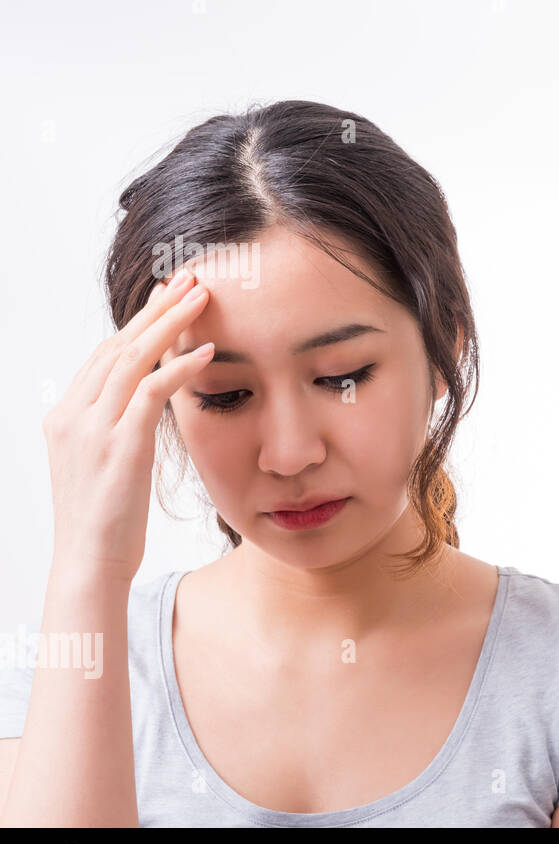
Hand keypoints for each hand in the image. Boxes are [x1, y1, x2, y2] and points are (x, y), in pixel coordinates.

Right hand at [43, 268, 213, 580]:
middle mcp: (72, 416)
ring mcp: (92, 429)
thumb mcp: (105, 468)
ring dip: (171, 324)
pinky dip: (181, 368)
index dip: (137, 323)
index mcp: (66, 418)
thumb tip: (145, 410)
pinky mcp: (119, 446)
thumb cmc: (105, 526)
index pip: (104, 355)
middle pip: (117, 345)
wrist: (88, 565)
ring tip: (203, 297)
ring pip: (132, 358)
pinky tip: (208, 352)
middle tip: (189, 279)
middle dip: (155, 309)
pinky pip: (152, 393)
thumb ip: (118, 432)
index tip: (168, 297)